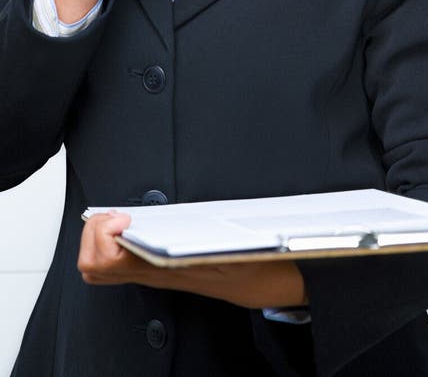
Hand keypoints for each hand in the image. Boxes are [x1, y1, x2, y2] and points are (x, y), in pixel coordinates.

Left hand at [78, 212, 308, 308]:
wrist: (263, 284)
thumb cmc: (252, 263)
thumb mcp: (236, 245)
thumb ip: (212, 237)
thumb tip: (190, 226)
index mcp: (165, 269)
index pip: (108, 261)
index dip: (105, 234)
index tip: (123, 216)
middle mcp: (152, 274)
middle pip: (93, 265)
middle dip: (94, 233)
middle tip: (117, 214)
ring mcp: (151, 275)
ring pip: (98, 268)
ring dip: (100, 238)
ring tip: (120, 217)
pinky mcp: (157, 271)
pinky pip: (114, 265)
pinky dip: (111, 242)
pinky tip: (130, 225)